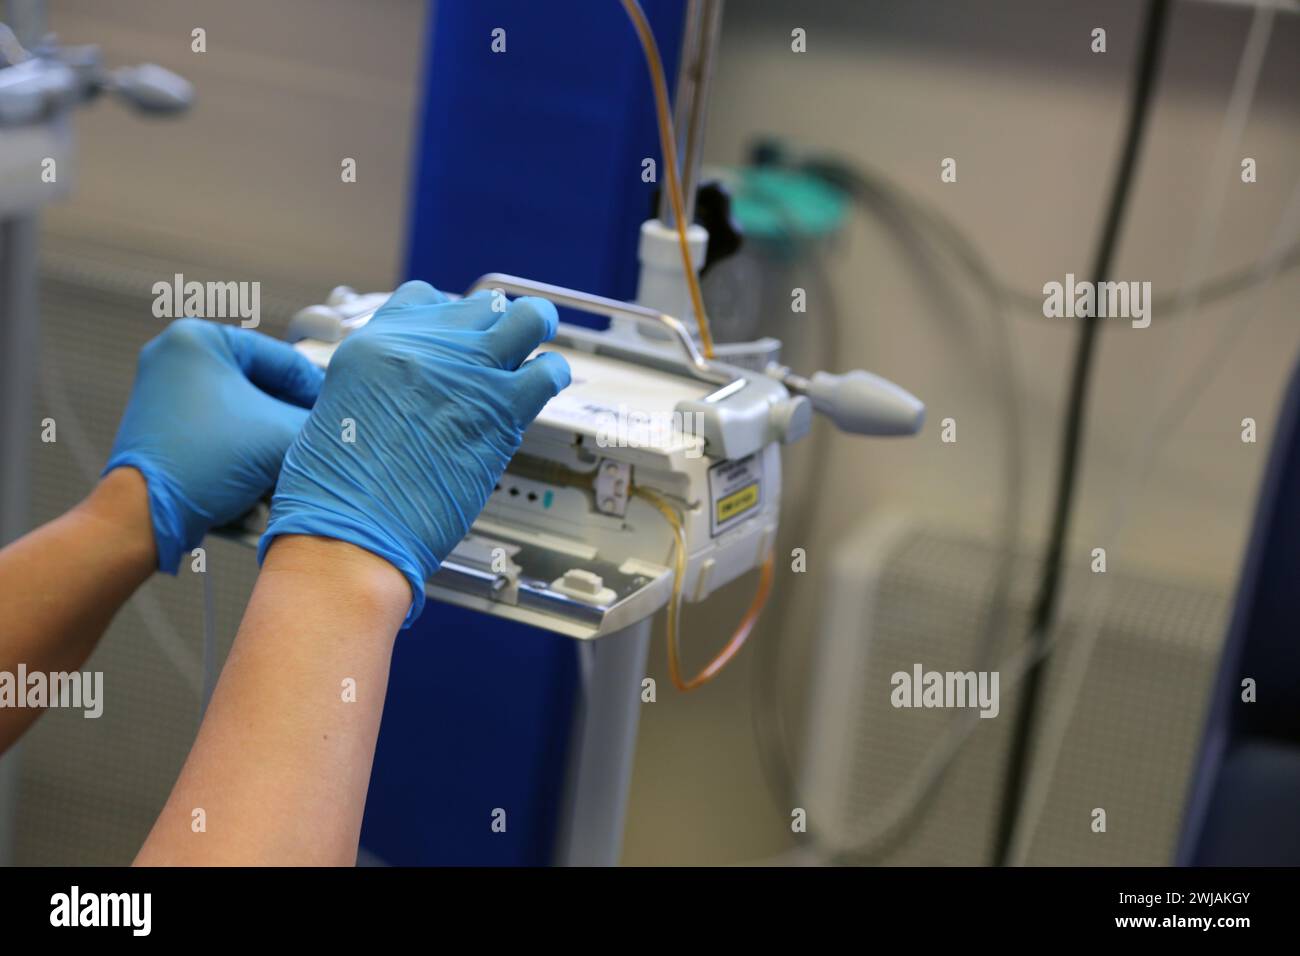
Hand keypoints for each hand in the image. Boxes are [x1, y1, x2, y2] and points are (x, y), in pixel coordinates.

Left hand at [104, 318, 323, 572]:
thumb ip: (320, 423)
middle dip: (292, 419)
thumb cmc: (200, 464)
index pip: (284, 360)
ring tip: (294, 461)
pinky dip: (246, 448)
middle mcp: (176, 356)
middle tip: (319, 440)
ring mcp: (165, 391)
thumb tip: (343, 422)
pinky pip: (221, 428)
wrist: (143, 517)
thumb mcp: (280, 436)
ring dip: (272, 437)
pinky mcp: (163, 424)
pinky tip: (265, 474)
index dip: (319, 393)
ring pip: (244, 410)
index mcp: (199, 338)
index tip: (341, 416)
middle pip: (263, 386)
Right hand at [259, 280, 571, 624]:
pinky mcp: (501, 408)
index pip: (424, 297)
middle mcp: (423, 345)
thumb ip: (378, 388)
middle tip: (500, 348)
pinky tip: (546, 386)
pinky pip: (547, 371)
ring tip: (536, 347)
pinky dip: (553, 375)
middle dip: (492, 325)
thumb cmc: (335, 494)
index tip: (457, 334)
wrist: (349, 533)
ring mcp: (466, 372)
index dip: (448, 316)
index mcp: (375, 343)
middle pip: (479, 307)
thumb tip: (407, 394)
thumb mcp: (337, 412)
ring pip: (526, 319)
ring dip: (535, 330)